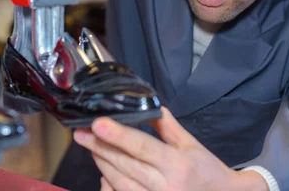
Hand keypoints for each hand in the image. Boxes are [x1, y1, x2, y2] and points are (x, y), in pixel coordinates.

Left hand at [74, 107, 268, 190]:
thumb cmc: (207, 171)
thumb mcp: (191, 145)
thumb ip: (168, 127)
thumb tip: (148, 106)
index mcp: (178, 165)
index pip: (141, 147)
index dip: (117, 135)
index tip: (96, 123)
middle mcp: (165, 186)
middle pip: (124, 164)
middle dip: (99, 146)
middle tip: (81, 132)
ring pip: (119, 182)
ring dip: (102, 163)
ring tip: (91, 146)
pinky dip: (109, 184)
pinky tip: (104, 171)